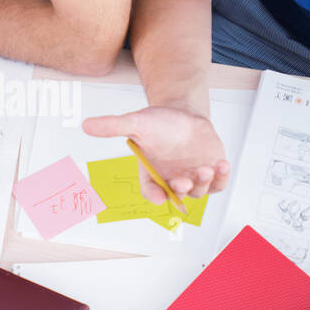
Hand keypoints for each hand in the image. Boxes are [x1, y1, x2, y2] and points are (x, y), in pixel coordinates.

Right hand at [82, 105, 229, 202]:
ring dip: (203, 183)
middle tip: (184, 179)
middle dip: (182, 189)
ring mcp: (193, 179)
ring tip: (205, 168)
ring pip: (199, 191)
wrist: (183, 114)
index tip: (158, 196)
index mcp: (152, 174)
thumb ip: (113, 126)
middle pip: (177, 194)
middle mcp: (172, 181)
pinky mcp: (211, 173)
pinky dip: (222, 178)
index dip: (154, 196)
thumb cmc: (158, 122)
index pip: (151, 192)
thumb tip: (86, 124)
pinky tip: (223, 165)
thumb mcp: (136, 122)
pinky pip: (218, 184)